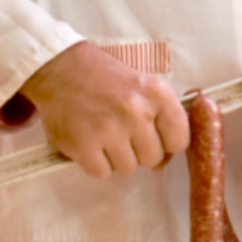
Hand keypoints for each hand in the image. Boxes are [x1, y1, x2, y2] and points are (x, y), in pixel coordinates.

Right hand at [21, 41, 189, 178]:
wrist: (61, 69)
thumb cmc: (106, 79)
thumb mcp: (143, 86)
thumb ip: (161, 118)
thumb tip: (165, 161)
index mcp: (157, 93)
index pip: (180, 140)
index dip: (168, 145)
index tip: (155, 139)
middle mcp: (136, 111)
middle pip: (154, 158)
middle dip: (140, 152)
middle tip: (123, 135)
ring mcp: (109, 129)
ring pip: (128, 168)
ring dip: (117, 159)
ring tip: (105, 137)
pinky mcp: (83, 145)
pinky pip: (102, 172)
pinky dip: (95, 163)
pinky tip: (90, 144)